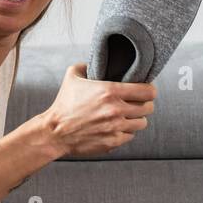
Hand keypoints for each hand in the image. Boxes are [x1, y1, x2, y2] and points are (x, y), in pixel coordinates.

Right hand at [41, 63, 155, 157]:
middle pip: (148, 108)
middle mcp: (116, 110)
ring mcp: (115, 127)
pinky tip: (113, 128)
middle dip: (143, 105)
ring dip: (134, 119)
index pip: (148, 91)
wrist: (53, 132)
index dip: (149, 90)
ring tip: (124, 117)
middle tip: (134, 104)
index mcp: (110, 91)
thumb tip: (94, 61)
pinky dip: (124, 132)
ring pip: (141, 123)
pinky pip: (130, 136)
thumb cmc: (62, 105)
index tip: (145, 91)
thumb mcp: (71, 78)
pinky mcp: (113, 141)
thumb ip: (86, 65)